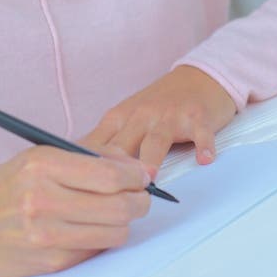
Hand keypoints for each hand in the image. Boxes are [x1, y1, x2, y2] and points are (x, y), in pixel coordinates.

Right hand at [0, 142, 151, 276]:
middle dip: (140, 200)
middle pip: (118, 206)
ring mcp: (46, 235)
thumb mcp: (39, 156)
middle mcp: (44, 200)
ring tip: (118, 212)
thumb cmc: (5, 187)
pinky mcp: (48, 262)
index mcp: (43, 165)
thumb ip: (86, 157)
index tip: (142, 174)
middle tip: (141, 195)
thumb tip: (132, 166)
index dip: (135, 175)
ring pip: (114, 232)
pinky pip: (95, 250)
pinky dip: (102, 239)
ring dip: (125, 222)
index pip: (109, 174)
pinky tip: (92, 228)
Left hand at [80, 65, 237, 178]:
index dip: (85, 169)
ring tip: (149, 178)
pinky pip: (200, 133)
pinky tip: (204, 159)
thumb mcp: (127, 118)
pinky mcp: (197, 117)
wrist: (199, 78)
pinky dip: (203, 145)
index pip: (96, 145)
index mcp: (119, 118)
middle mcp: (141, 115)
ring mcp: (170, 116)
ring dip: (151, 158)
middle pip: (122, 145)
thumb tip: (72, 171)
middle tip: (107, 199)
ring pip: (156, 139)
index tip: (75, 192)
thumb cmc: (159, 105)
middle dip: (114, 171)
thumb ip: (106, 143)